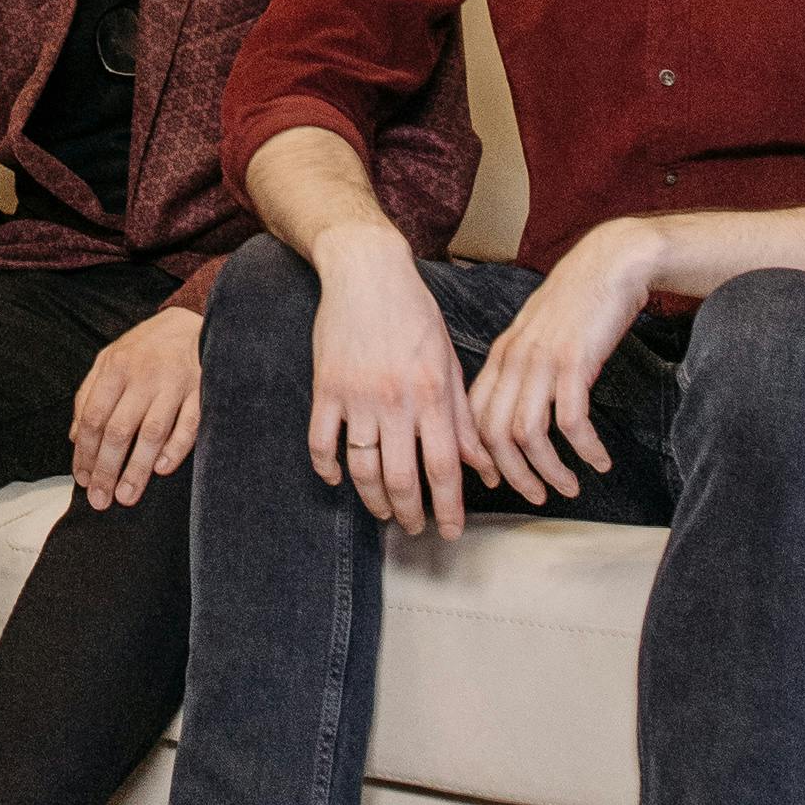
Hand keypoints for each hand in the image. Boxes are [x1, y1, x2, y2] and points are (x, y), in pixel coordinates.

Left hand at [69, 305, 205, 507]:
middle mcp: (143, 375)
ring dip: (137, 469)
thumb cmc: (144, 349)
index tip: (82, 480)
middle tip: (100, 500)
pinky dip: (175, 448)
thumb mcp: (108, 361)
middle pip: (119, 430)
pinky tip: (161, 469)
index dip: (86, 452)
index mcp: (116, 367)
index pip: (94, 417)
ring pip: (152, 433)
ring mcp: (174, 383)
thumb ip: (88, 396)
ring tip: (126, 497)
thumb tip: (74, 438)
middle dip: (107, 469)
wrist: (190, 324)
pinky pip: (189, 425)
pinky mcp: (202, 390)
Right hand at [307, 220, 493, 538]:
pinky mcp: (326, 387)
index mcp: (432, 394)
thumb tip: (483, 467)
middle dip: (410, 513)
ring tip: (384, 512)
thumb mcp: (449, 363)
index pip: (443, 468)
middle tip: (414, 529)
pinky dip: (328, 468)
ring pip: (362, 468)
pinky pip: (322, 441)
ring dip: (374, 500)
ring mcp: (357, 396)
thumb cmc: (415, 315)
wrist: (367, 272)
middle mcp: (396, 401)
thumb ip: (463, 419)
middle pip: (401, 478)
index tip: (451, 532)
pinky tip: (339, 480)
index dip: (448, 508)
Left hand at [462, 222, 656, 504]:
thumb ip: (521, 368)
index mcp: (500, 355)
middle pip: (494, 433)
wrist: (610, 263)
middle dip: (515, 475)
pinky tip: (600, 461)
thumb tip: (515, 413)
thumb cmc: (577, 302)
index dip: (482, 455)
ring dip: (549, 470)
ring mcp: (542, 361)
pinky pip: (571, 421)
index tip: (498, 480)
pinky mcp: (575, 362)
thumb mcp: (536, 335)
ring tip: (570, 487)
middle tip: (538, 496)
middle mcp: (514, 360)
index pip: (473, 416)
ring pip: (528, 434)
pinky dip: (585, 449)